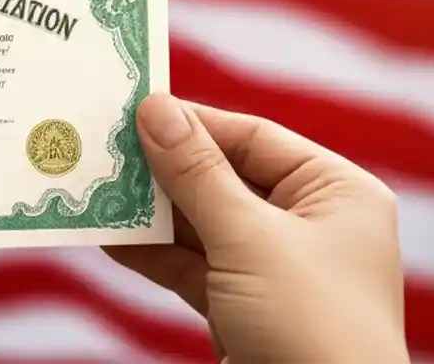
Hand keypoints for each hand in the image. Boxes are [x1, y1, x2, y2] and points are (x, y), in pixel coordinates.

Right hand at [107, 94, 407, 362]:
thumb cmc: (311, 326)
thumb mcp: (250, 239)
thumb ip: (197, 173)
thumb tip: (156, 109)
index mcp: (337, 193)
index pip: (254, 137)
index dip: (194, 122)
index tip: (135, 108)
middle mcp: (312, 225)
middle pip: (224, 178)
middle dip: (165, 169)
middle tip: (105, 147)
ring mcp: (276, 271)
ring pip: (203, 225)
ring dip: (152, 212)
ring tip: (97, 189)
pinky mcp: (244, 310)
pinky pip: (193, 268)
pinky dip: (154, 255)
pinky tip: (112, 239)